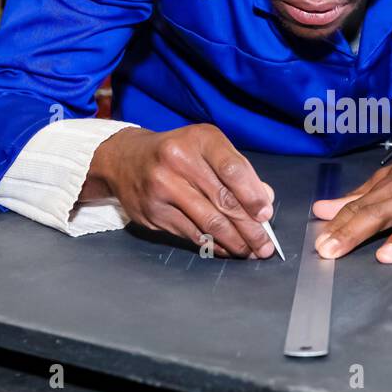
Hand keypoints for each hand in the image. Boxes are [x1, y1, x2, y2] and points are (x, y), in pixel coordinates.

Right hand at [85, 124, 276, 258]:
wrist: (126, 160)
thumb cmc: (178, 154)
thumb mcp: (208, 149)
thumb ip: (237, 171)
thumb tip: (265, 201)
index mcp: (199, 139)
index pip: (233, 170)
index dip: (253, 196)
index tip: (266, 216)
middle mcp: (178, 160)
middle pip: (223, 200)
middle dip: (249, 228)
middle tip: (265, 245)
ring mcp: (162, 187)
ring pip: (208, 222)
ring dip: (234, 242)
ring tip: (249, 251)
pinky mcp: (153, 212)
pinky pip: (191, 234)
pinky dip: (213, 245)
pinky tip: (226, 249)